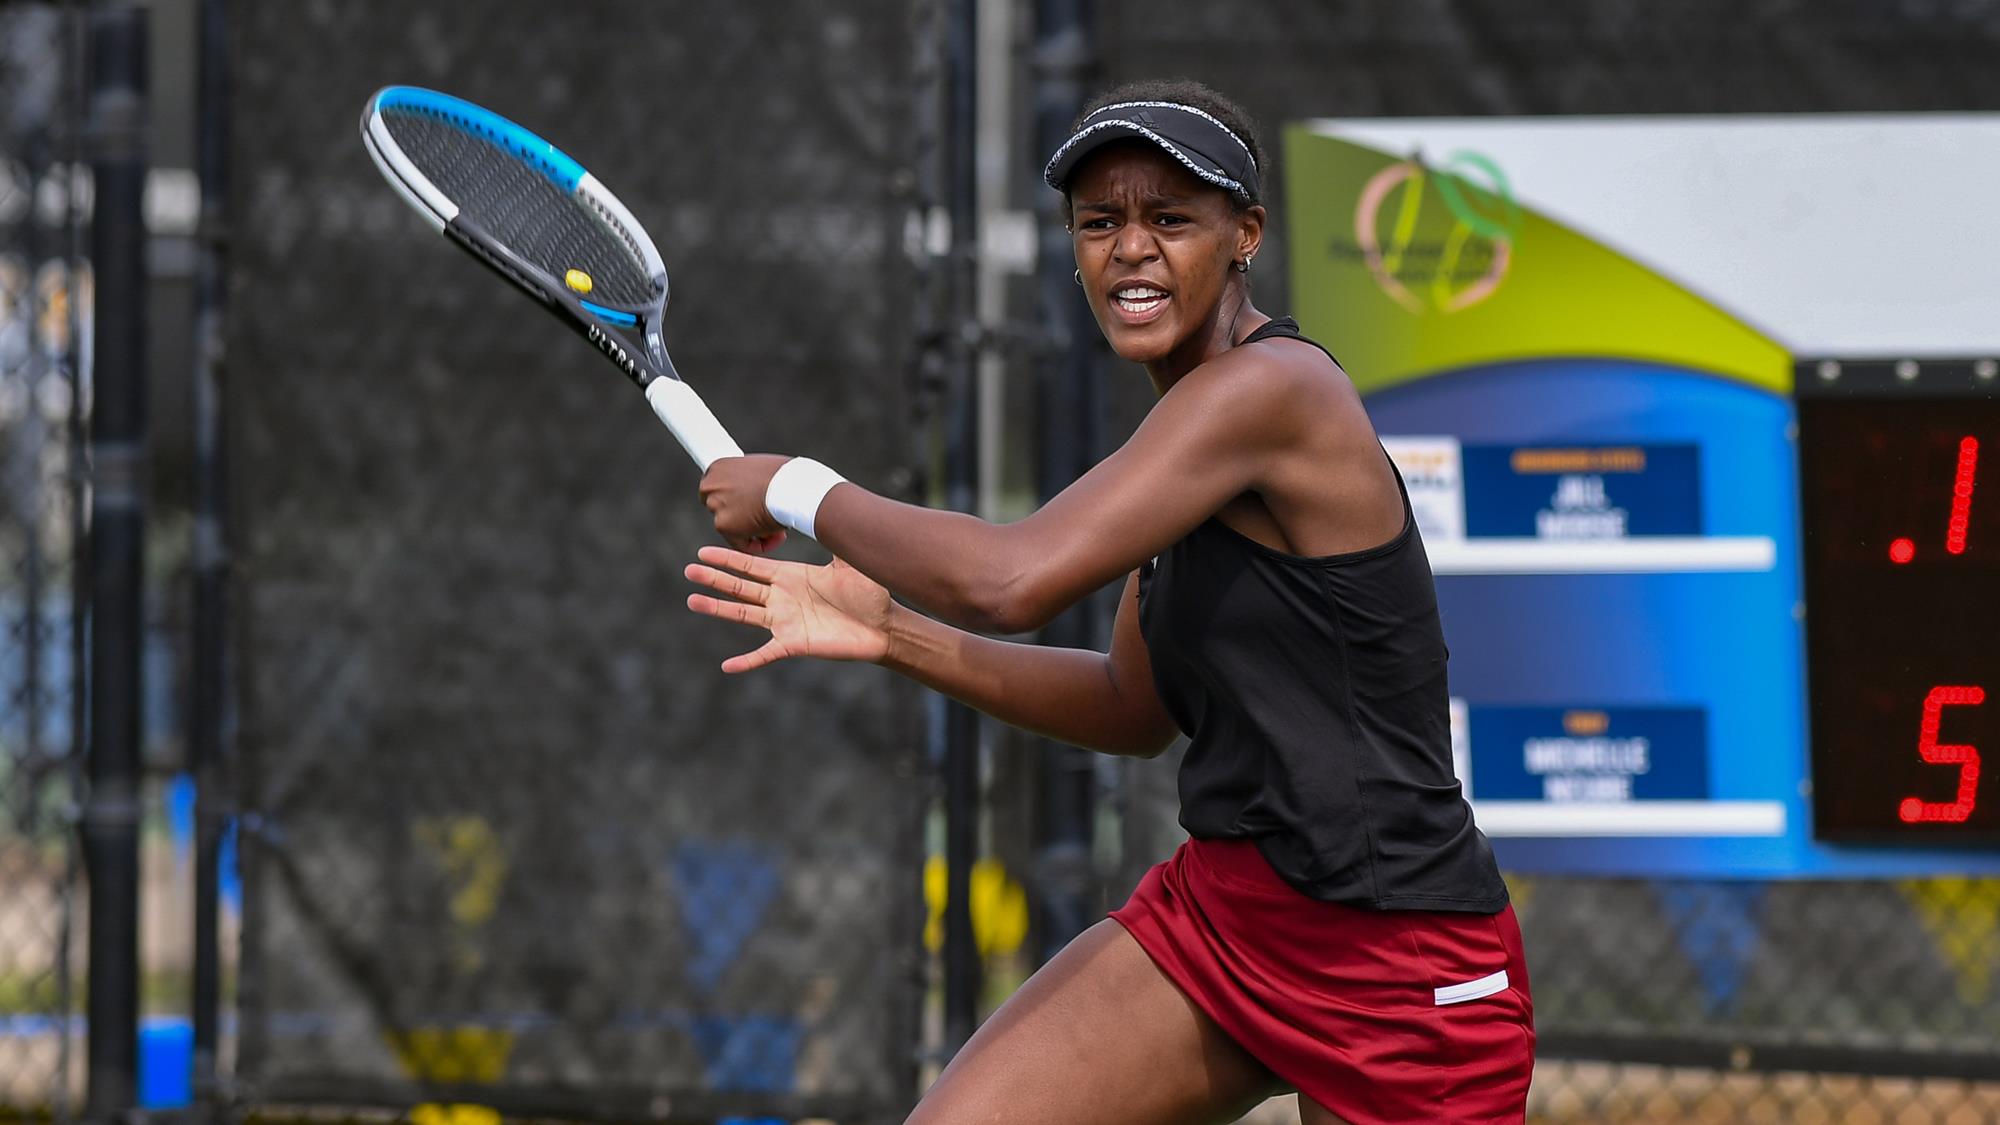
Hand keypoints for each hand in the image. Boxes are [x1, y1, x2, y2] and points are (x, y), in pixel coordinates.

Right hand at [683, 545, 895, 672]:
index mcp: (790, 576)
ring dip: (718, 609)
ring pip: (743, 614)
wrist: (883, 625)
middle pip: (740, 587)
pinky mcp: (794, 643)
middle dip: (715, 578)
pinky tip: (727, 666)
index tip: (702, 552)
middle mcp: (782, 598)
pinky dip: (747, 661)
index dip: (727, 559)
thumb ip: (837, 538)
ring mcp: (785, 622)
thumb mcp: (851, 561)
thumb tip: (831, 508)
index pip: (751, 566)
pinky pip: (765, 653)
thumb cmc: (870, 593)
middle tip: (688, 570)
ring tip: (693, 601)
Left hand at [699, 454, 790, 552]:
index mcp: (718, 467)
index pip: (718, 490)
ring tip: (776, 525)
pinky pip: (740, 543)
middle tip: (765, 516)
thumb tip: (753, 488)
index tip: (753, 504)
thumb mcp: (762, 468)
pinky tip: (775, 536)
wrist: (793, 487)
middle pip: (722, 509)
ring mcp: (715, 505)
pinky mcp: (723, 525)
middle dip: (743, 517)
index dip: (738, 500)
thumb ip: (749, 479)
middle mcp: (710, 485)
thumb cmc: (786, 476)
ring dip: (753, 530)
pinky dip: (758, 544)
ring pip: (732, 528)